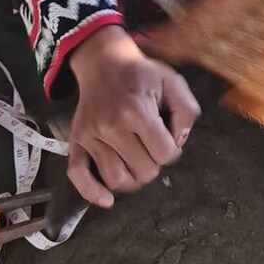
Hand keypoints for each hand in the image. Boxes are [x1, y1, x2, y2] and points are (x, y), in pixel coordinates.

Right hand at [66, 25, 200, 206]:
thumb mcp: (173, 82)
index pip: (164, 154)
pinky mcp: (76, 141)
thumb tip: (178, 142)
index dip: (173, 152)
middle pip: (143, 171)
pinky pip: (78, 175)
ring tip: (137, 161)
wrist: (104, 63)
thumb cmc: (142, 74)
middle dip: (154, 164)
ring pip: (116, 179)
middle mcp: (111, 126)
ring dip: (132, 178)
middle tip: (152, 147)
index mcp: (138, 111)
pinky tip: (107, 200)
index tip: (168, 141)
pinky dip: (92, 193)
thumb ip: (187, 112)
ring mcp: (91, 135)